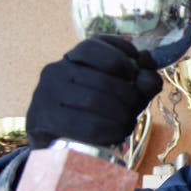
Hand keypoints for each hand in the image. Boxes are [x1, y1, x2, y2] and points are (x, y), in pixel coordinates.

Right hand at [26, 35, 162, 148]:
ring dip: (121, 115)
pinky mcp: (42, 119)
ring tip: (128, 123)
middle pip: (102, 79)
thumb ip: (142, 81)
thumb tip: (149, 76)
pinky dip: (108, 130)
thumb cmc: (97, 111)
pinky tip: (117, 135)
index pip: (95, 46)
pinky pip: (84, 124)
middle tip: (136, 109)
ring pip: (94, 100)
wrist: (60, 145)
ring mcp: (45, 94)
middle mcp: (55, 70)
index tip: (135, 75)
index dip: (122, 60)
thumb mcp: (124, 91)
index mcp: (72, 58)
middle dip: (129, 96)